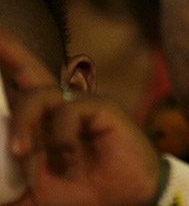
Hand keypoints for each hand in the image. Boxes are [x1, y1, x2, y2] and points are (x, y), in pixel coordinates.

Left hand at [0, 28, 160, 205]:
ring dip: (23, 122)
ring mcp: (79, 107)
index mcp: (36, 128)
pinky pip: (70, 110)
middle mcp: (55, 111)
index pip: (13, 93)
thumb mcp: (31, 197)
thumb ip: (6, 189)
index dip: (4, 66)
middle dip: (9, 51)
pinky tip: (69, 158)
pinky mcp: (101, 109)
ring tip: (21, 153)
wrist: (124, 205)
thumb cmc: (80, 198)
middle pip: (28, 72)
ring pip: (39, 94)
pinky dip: (61, 138)